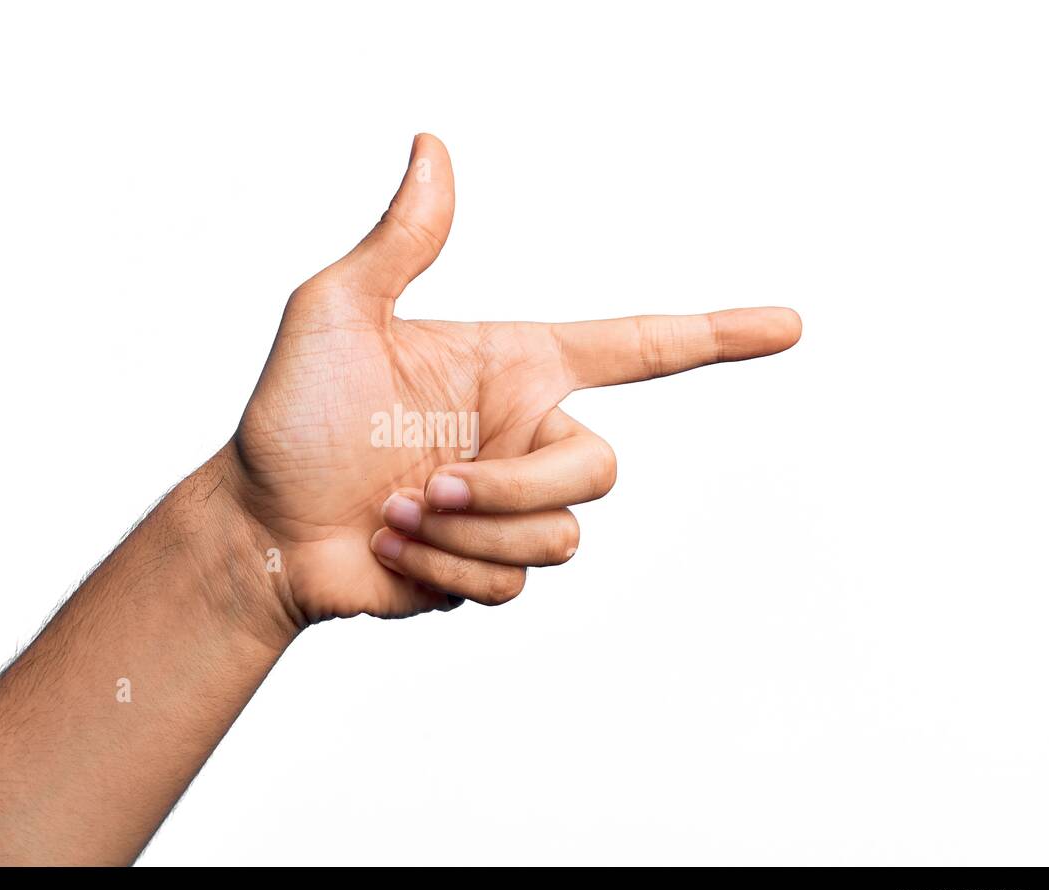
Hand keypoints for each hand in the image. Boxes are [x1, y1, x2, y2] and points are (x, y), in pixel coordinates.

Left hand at [228, 134, 799, 623]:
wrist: (261, 525)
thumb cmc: (290, 414)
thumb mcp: (335, 312)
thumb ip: (399, 240)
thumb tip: (431, 146)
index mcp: (512, 369)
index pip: (636, 348)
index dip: (716, 337)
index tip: (788, 326)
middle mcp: (524, 437)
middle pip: (599, 471)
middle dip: (513, 488)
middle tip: (426, 482)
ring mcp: (510, 508)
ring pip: (558, 537)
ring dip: (465, 532)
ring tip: (393, 515)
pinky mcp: (488, 569)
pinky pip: (511, 584)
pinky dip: (443, 572)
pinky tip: (391, 551)